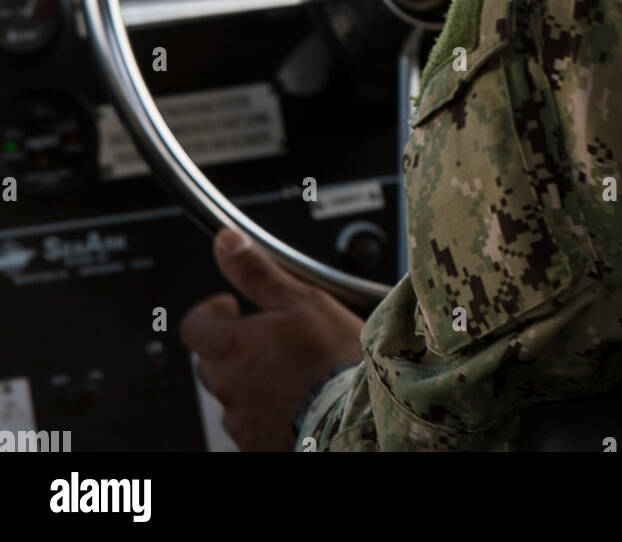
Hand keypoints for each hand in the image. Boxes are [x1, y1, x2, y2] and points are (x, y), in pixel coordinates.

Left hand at [180, 227, 364, 451]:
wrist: (359, 419)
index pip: (194, 326)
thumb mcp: (301, 301)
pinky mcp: (260, 449)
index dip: (211, 313)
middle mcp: (228, 389)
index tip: (232, 306)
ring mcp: (243, 425)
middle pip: (213, 364)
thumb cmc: (333, 360)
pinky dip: (269, 413)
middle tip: (271, 340)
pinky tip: (299, 404)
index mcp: (231, 348)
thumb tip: (227, 241)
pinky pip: (255, 427)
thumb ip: (257, 272)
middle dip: (234, 349)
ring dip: (253, 384)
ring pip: (235, 397)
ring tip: (293, 375)